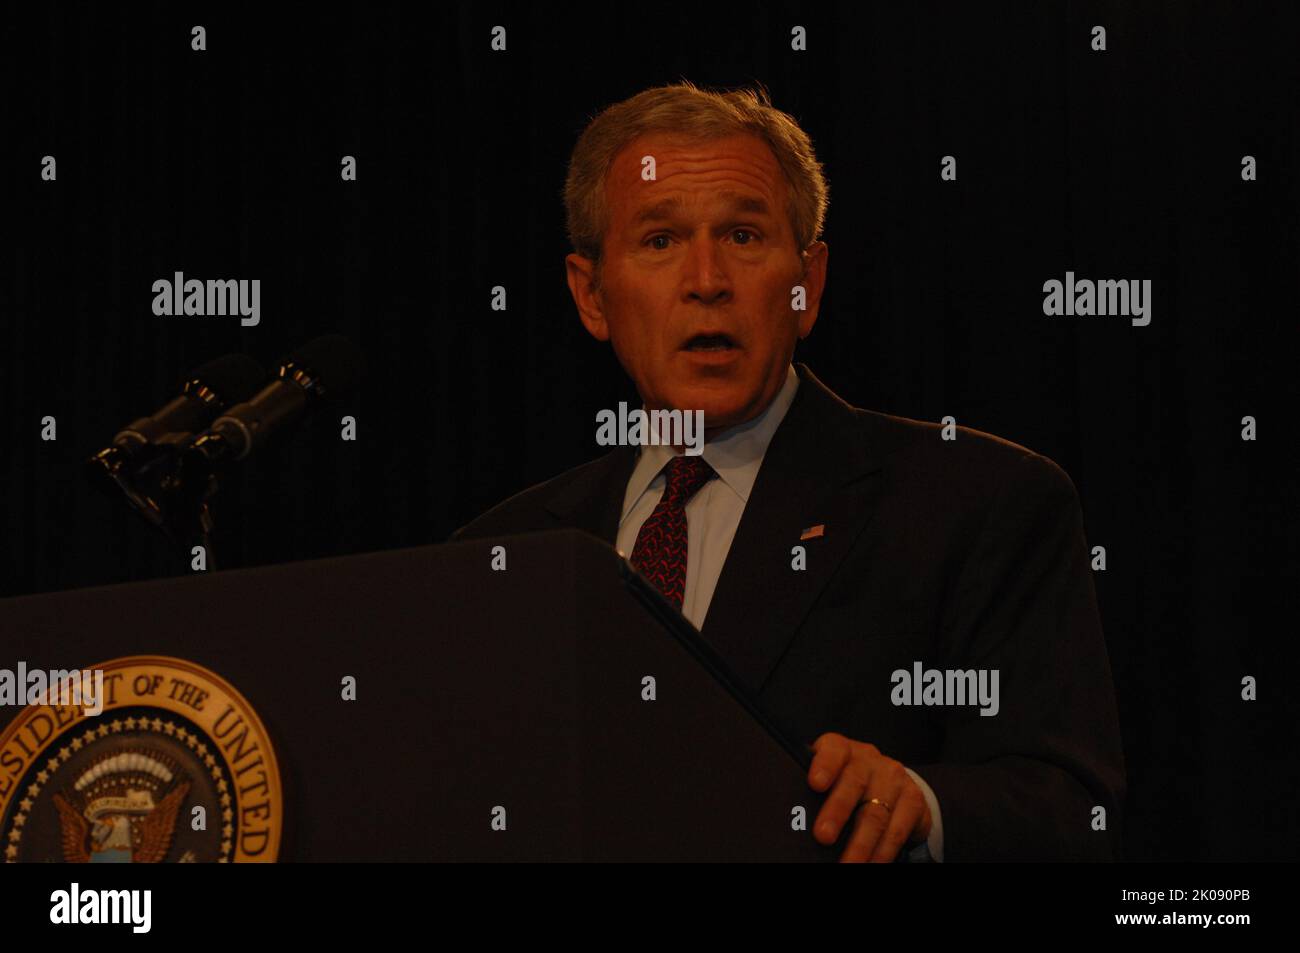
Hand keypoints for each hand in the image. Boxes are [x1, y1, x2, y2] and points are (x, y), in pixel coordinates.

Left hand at [807, 732, 931, 862]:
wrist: (889, 782)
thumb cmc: (844, 783)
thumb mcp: (828, 778)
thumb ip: (811, 791)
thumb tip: (793, 819)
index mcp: (842, 749)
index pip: (833, 750)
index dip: (824, 765)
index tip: (815, 783)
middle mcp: (868, 759)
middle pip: (853, 784)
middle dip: (837, 812)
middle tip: (822, 836)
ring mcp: (893, 778)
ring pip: (876, 814)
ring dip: (860, 845)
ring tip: (847, 864)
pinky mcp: (913, 799)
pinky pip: (896, 830)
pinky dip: (882, 852)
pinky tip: (871, 865)